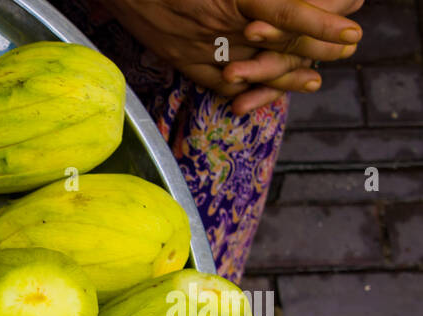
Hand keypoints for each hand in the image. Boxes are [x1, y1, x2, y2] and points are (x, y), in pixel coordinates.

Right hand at [98, 0, 362, 112]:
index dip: (319, 23)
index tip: (351, 32)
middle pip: (275, 45)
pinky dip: (242, 89)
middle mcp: (213, 25)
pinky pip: (215, 83)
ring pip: (250, 69)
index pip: (285, 13)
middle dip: (313, 46)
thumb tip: (280, 4)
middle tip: (345, 45)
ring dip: (284, 74)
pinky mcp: (179, 60)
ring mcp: (194, 47)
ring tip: (312, 78)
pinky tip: (260, 91)